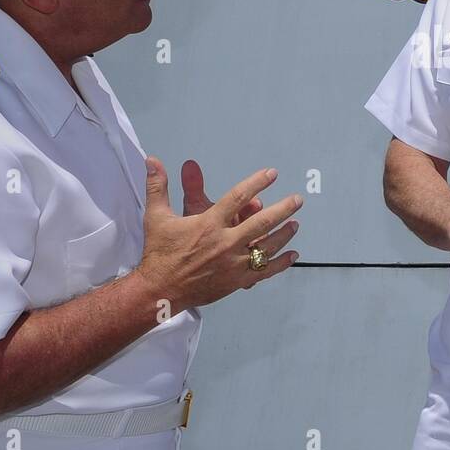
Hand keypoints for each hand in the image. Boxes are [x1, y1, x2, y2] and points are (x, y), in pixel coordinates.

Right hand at [139, 157, 302, 311]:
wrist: (159, 290)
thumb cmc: (159, 252)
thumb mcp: (157, 216)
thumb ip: (158, 186)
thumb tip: (152, 159)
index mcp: (209, 223)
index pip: (238, 197)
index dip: (257, 183)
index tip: (272, 174)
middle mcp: (225, 242)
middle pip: (263, 222)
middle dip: (283, 208)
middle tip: (297, 199)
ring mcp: (234, 263)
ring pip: (267, 246)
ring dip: (284, 234)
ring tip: (295, 224)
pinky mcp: (237, 281)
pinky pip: (265, 271)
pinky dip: (281, 263)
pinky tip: (293, 255)